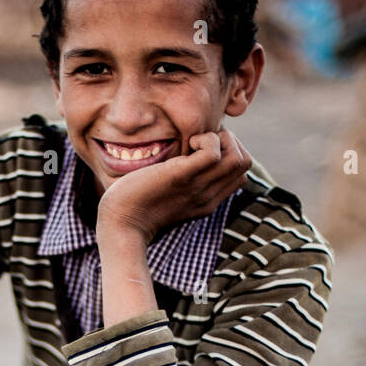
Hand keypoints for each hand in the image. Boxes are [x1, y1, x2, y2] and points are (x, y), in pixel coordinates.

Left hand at [96, 128, 251, 241]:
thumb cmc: (134, 207)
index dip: (229, 151)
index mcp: (206, 201)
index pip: (241, 174)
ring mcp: (198, 188)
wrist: (120, 226)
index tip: (202, 148)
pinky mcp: (182, 177)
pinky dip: (206, 140)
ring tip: (195, 142)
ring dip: (220, 139)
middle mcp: (208, 196)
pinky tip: (186, 144)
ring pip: (238, 158)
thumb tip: (182, 157)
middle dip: (229, 141)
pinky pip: (214, 154)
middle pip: (245, 163)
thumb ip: (181, 182)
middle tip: (200, 141)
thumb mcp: (167, 195)